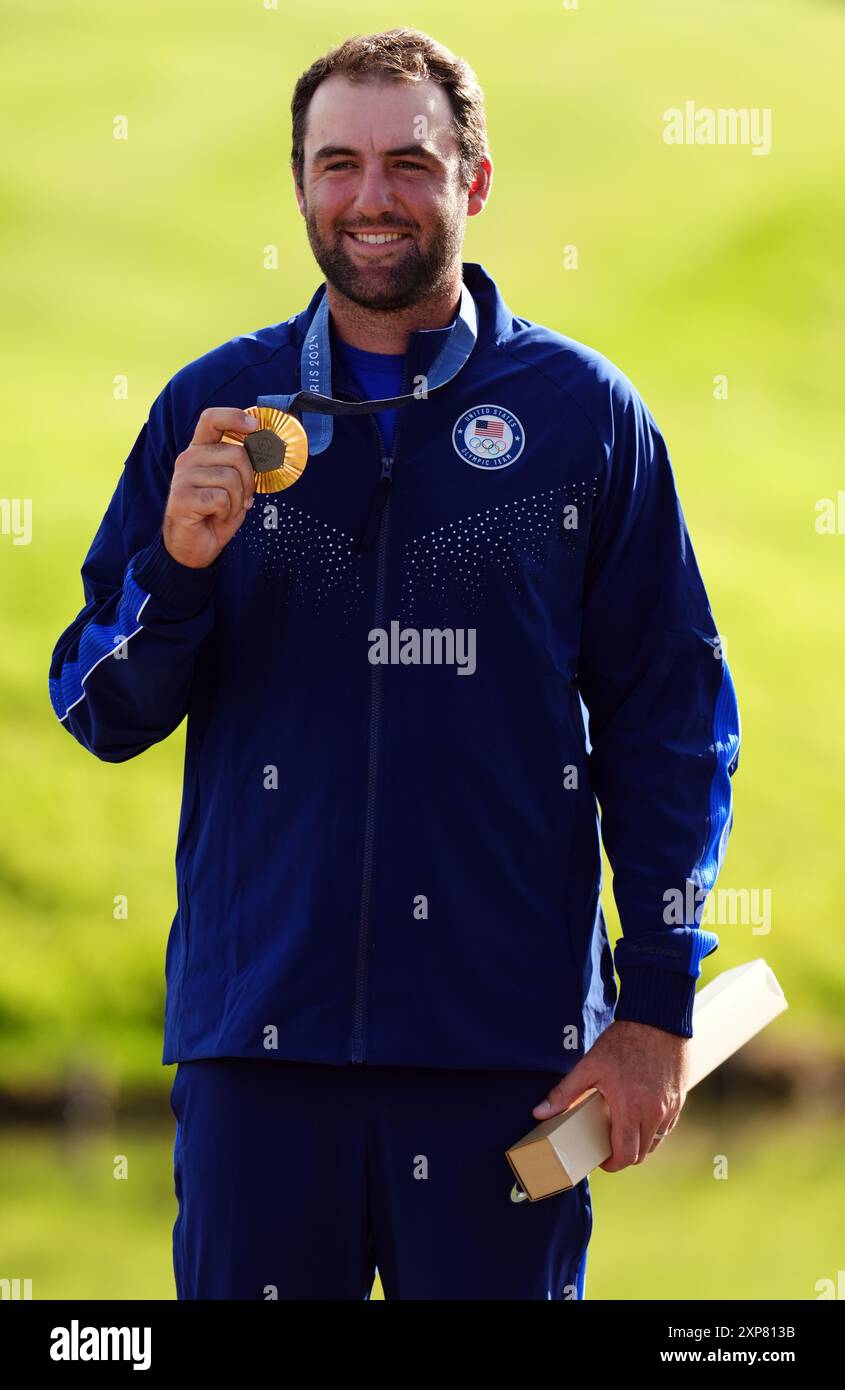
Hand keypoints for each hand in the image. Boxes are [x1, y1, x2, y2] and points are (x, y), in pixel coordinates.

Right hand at [162, 408, 258, 568]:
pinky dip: (226, 512)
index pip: (212, 419)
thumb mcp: (233, 487)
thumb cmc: (214, 515)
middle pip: (236, 453)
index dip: (235, 417)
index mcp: (200, 451)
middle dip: (249, 480)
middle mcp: (189, 459)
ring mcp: (183, 477)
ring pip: (231, 478)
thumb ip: (241, 467)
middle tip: (242, 499)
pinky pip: (221, 498)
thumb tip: (264, 453)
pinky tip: (215, 517)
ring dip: (237, 501)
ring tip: (225, 511)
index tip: (254, 426)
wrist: (193, 547)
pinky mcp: (182, 497)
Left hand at [531, 1019, 691, 1171]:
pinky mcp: (679, 1099)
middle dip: (624, 1156)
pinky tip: (640, 1116)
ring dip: (640, 1143)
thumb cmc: (623, 1042)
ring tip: (622, 1130)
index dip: (612, 1164)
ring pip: (655, 1142)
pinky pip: (667, 1126)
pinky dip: (653, 1129)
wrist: (658, 1021)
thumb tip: (540, 1112)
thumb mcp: (590, 1065)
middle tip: (608, 1146)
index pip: (626, 1155)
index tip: (601, 1159)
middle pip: (641, 1154)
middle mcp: (655, 1113)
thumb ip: (565, 1092)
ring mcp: (670, 1107)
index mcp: (631, 1109)